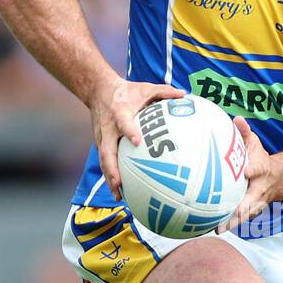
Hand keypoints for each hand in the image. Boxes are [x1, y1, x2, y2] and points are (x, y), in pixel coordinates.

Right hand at [89, 78, 184, 197]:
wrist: (98, 90)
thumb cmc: (126, 91)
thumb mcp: (145, 88)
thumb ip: (164, 91)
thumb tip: (184, 95)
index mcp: (119, 112)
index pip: (123, 122)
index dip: (129, 131)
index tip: (137, 141)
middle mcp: (108, 128)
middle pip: (107, 150)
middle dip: (112, 168)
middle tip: (119, 183)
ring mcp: (102, 138)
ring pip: (104, 160)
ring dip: (110, 178)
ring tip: (118, 195)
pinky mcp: (101, 144)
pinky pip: (105, 162)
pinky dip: (110, 177)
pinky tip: (119, 192)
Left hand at [218, 117, 279, 232]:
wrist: (276, 179)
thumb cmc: (259, 159)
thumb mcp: (255, 144)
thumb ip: (245, 133)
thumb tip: (237, 119)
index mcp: (261, 170)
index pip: (258, 169)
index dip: (253, 170)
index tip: (248, 171)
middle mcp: (259, 189)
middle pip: (253, 199)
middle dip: (244, 206)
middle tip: (236, 212)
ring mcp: (255, 203)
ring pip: (245, 214)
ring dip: (233, 222)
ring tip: (218, 228)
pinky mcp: (248, 211)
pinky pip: (236, 219)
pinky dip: (226, 224)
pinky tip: (209, 229)